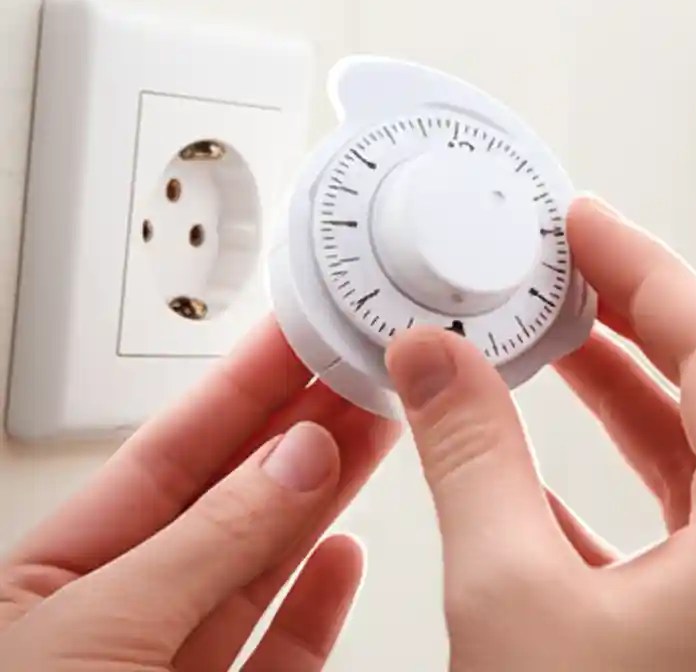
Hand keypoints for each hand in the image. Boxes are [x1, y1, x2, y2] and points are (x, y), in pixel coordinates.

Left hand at [0, 320, 399, 670]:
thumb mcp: (100, 631)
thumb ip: (208, 542)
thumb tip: (295, 459)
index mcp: (44, 583)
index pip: (160, 459)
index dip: (237, 389)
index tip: (298, 334)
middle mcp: (111, 623)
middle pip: (224, 505)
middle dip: (298, 431)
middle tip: (360, 370)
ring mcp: (169, 671)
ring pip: (260, 570)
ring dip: (323, 500)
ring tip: (374, 435)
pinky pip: (282, 650)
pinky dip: (319, 602)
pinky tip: (344, 555)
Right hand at [386, 197, 695, 670]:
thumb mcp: (507, 604)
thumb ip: (472, 461)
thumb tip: (435, 361)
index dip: (644, 269)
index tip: (583, 226)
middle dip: (651, 327)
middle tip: (577, 282)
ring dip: (647, 408)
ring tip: (566, 358)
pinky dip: (644, 496)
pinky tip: (557, 490)